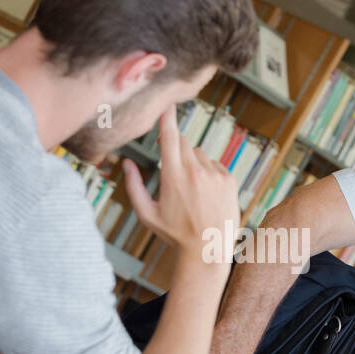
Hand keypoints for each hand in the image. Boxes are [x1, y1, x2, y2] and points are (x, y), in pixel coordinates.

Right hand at [122, 107, 238, 262]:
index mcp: (173, 177)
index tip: (166, 102)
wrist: (208, 251)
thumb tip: (125, 163)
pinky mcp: (229, 180)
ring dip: (192, 163)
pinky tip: (205, 195)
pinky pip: (214, 165)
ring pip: (199, 154)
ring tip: (191, 191)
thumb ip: (133, 186)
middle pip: (183, 143)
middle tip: (173, 172)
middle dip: (175, 150)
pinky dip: (208, 173)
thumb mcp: (147, 214)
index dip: (167, 117)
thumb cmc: (174, 234)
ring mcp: (215, 175)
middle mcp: (196, 172)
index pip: (169, 138)